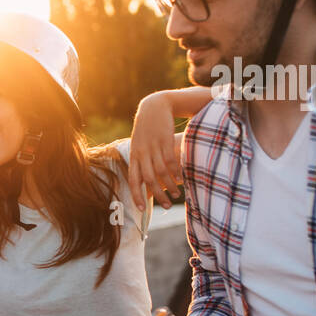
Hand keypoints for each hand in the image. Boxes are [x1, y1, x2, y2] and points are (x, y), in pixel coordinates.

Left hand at [128, 90, 185, 210]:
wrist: (154, 107)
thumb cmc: (147, 130)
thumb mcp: (139, 144)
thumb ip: (140, 160)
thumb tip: (144, 179)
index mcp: (134, 156)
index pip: (133, 180)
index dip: (137, 195)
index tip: (142, 208)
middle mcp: (142, 153)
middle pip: (149, 179)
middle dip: (158, 195)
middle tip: (166, 206)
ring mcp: (153, 147)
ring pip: (161, 172)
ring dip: (170, 185)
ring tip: (176, 194)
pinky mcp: (165, 141)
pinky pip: (170, 160)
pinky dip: (176, 171)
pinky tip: (182, 178)